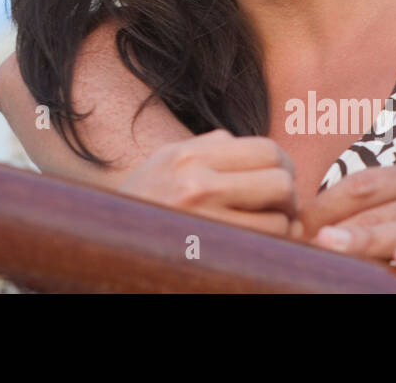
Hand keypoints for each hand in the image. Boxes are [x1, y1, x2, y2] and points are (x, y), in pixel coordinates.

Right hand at [116, 128, 300, 237]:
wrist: (107, 244)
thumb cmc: (141, 203)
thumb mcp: (166, 162)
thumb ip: (208, 147)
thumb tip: (243, 142)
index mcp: (188, 156)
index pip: (267, 150)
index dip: (285, 166)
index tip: (280, 179)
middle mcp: (195, 184)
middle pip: (281, 182)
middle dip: (288, 197)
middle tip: (278, 207)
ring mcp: (203, 222)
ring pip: (279, 220)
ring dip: (280, 227)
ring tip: (260, 229)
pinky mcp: (211, 253)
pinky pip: (264, 248)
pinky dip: (269, 248)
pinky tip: (253, 246)